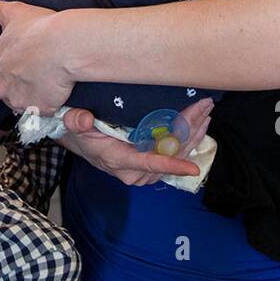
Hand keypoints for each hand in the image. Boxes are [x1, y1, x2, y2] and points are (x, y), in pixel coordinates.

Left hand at [0, 0, 75, 114]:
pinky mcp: (40, 111)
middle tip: (43, 69)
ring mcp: (21, 102)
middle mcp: (3, 89)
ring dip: (39, 95)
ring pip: (29, 103)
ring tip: (52, 78)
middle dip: (26, 85)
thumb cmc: (39, 27)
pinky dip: (54, 102)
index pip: (2, 75)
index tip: (32, 60)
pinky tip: (60, 86)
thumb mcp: (11, 12)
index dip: (18, 68)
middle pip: (13, 92)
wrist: (63, 44)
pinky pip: (47, 110)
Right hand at [59, 98, 213, 185]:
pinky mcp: (150, 167)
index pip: (149, 165)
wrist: (78, 141)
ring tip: (207, 112)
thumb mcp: (72, 123)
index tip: (192, 168)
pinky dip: (189, 139)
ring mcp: (144, 171)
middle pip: (170, 154)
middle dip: (190, 130)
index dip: (172, 166)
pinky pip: (174, 154)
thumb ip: (77, 121)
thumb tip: (84, 120)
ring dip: (193, 133)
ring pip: (176, 154)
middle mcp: (134, 171)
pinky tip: (200, 125)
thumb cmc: (78, 131)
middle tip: (205, 108)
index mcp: (118, 160)